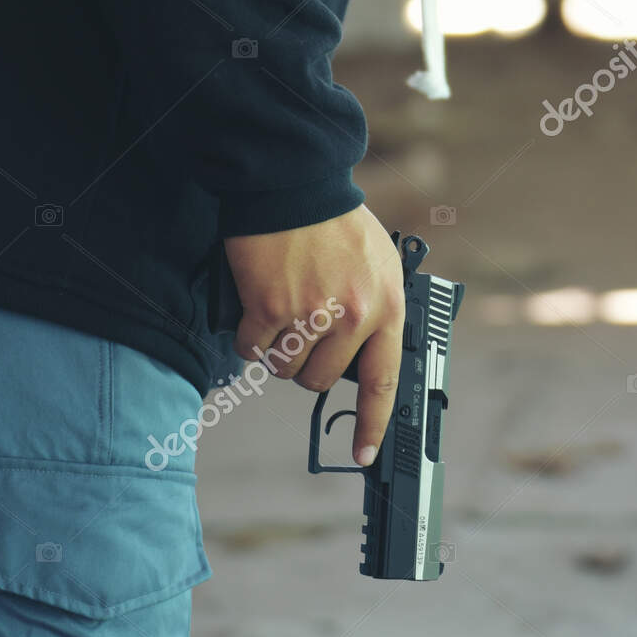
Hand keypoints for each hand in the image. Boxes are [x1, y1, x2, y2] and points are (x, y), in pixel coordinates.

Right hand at [225, 206, 404, 465]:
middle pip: (320, 380)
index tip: (363, 453)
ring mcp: (312, 316)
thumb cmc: (334, 221)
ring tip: (282, 309)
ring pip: (285, 369)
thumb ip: (375, 307)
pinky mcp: (271, 308)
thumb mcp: (379, 263)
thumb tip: (363, 353)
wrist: (294, 183)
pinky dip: (251, 336)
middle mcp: (353, 317)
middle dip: (306, 365)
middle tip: (301, 330)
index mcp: (386, 307)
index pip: (383, 382)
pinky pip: (254, 350)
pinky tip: (258, 305)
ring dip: (278, 350)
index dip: (371, 424)